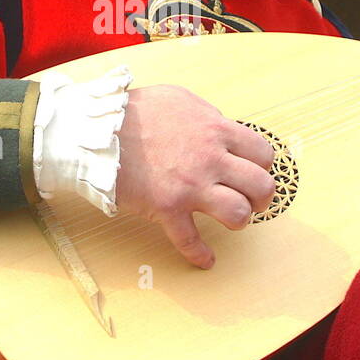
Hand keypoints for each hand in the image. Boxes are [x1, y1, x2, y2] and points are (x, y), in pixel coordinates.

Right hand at [115, 85, 275, 267]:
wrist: (97, 131)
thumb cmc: (135, 112)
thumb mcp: (179, 99)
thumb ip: (206, 114)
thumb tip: (221, 127)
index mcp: (215, 130)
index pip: (262, 152)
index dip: (262, 166)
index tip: (253, 172)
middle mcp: (210, 159)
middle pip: (261, 185)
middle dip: (261, 198)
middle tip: (251, 200)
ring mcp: (190, 186)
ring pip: (238, 214)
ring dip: (239, 220)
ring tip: (230, 220)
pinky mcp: (167, 208)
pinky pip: (190, 240)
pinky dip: (201, 255)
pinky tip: (206, 260)